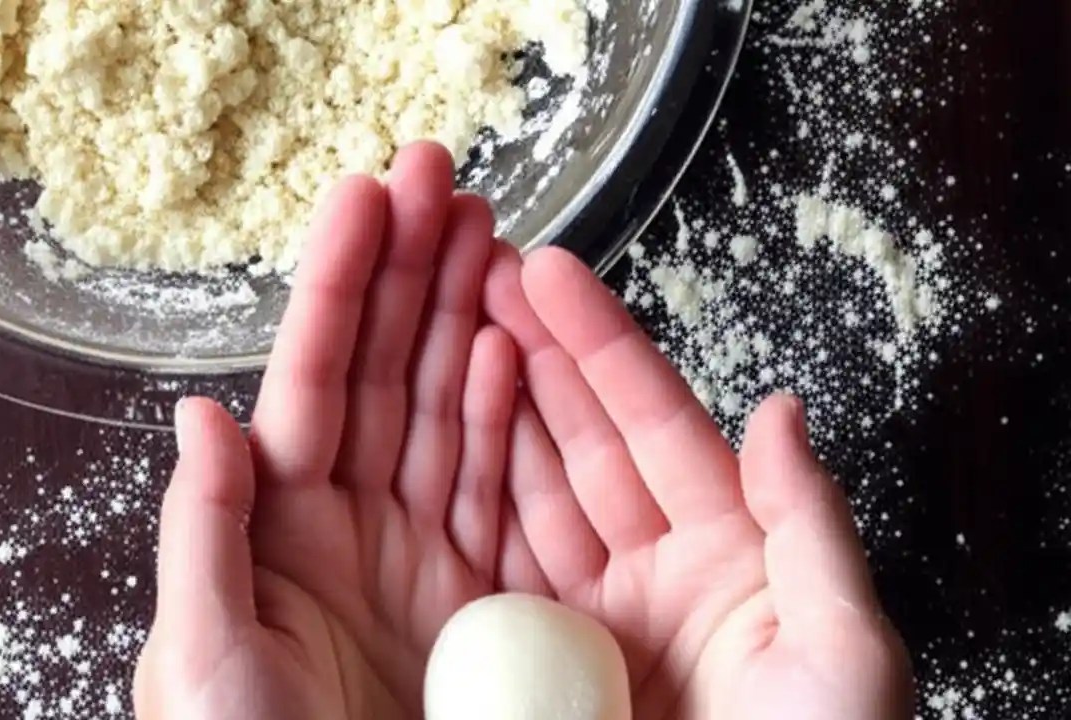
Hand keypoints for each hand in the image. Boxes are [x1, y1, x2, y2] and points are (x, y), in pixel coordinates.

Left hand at [134, 143, 548, 718]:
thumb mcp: (199, 655)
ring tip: (490, 236)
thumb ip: (202, 532)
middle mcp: (349, 521)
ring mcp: (420, 550)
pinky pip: (499, 481)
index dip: (341, 282)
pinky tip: (519, 346)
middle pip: (388, 366)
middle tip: (443, 176)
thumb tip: (199, 414)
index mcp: (276, 521)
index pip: (315, 376)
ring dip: (468, 314)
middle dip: (415, 267)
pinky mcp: (480, 591)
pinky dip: (512, 407)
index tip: (367, 195)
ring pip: (449, 404)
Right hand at [481, 245, 914, 719]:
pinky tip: (439, 439)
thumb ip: (812, 526)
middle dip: (531, 350)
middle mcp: (651, 573)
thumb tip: (782, 411)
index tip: (550, 273)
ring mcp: (586, 617)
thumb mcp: (842, 650)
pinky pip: (494, 563)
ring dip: (488, 406)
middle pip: (580, 437)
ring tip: (447, 331)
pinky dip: (465, 498)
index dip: (601, 344)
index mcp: (730, 553)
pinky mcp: (534, 664)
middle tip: (476, 275)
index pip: (655, 424)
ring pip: (527, 486)